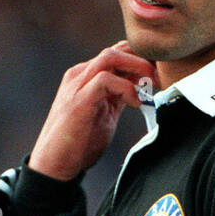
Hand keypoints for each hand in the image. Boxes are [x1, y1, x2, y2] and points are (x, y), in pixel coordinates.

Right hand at [28, 41, 155, 181]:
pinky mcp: (78, 100)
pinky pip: (105, 79)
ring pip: (110, 56)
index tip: (159, 76)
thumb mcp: (105, 114)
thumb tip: (141, 89)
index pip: (117, 53)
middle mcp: (80, 75)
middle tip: (161, 78)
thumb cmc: (78, 144)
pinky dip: (126, 88)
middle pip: (116, 49)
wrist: (53, 166)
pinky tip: (135, 103)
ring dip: (136, 67)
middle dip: (143, 59)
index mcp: (86, 77)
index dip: (141, 60)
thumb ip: (118, 98)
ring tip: (151, 85)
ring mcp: (77, 85)